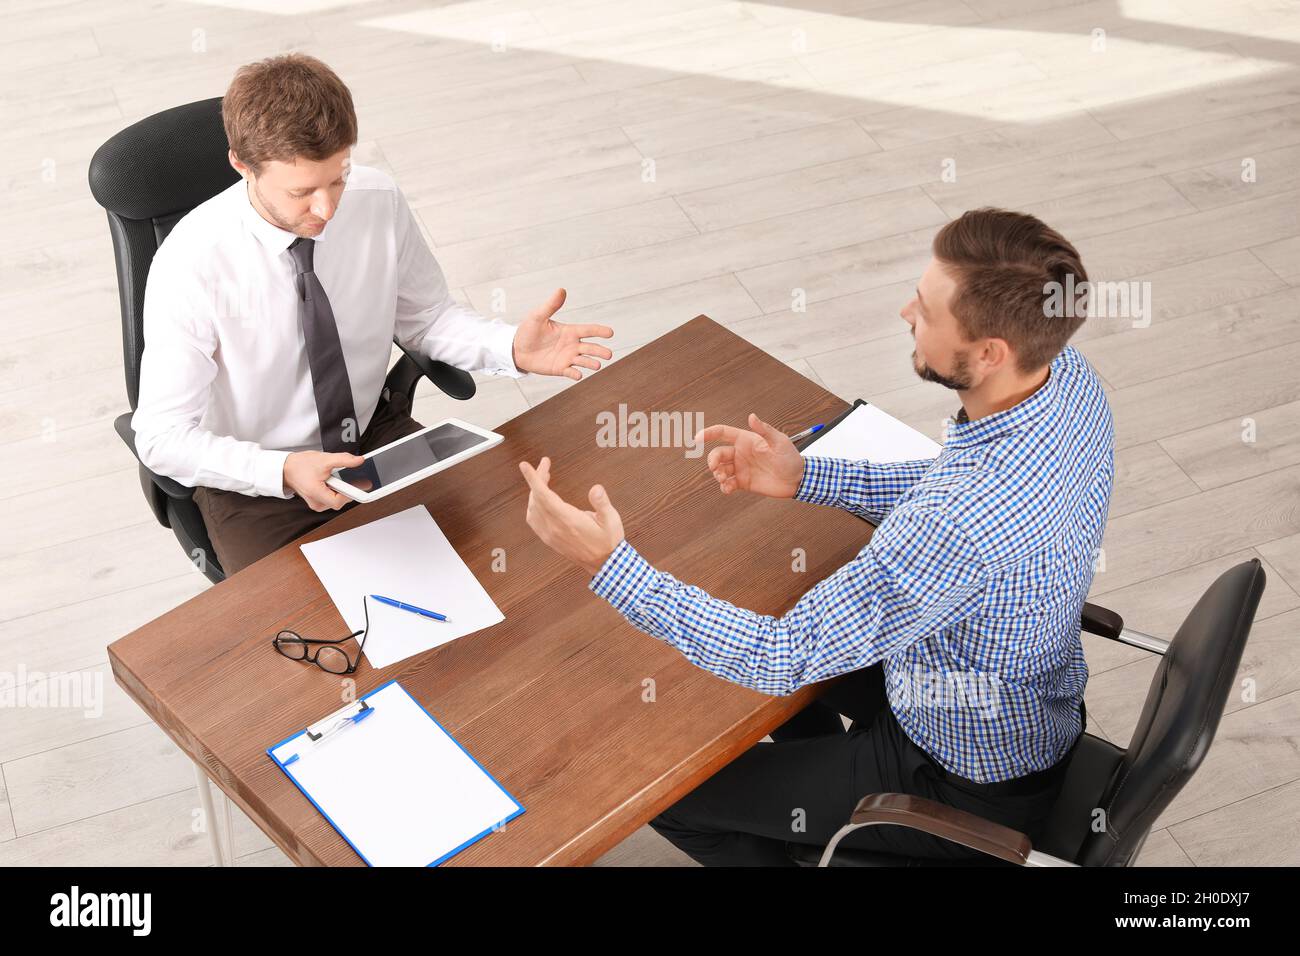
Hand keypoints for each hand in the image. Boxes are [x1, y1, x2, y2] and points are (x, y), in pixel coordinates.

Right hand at [283, 451, 364, 510]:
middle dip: (347, 489)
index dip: (350, 493)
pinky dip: (337, 490)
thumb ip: (344, 459)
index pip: (339, 501)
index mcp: (316, 494)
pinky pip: (333, 498)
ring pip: (338, 500)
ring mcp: (317, 504)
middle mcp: (317, 503)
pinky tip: (334, 481)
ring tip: (336, 478)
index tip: (360, 485)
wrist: (287, 468)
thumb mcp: (324, 459)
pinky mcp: (319, 501)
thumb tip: (359, 461)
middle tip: (352, 477)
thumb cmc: (301, 465)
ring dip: (341, 489)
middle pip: (341, 501)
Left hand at [511, 288, 613, 380]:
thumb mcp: (538, 316)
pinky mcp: (560, 369)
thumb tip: (561, 290)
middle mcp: (572, 345)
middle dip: (600, 351)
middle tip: (609, 354)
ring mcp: (567, 357)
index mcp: (570, 331)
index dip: (599, 331)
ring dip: (591, 363)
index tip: (610, 333)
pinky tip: (578, 375)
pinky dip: (575, 374)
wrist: (517, 349)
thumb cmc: (528, 330)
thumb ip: (551, 305)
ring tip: (597, 365)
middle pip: (590, 348)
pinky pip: (570, 372)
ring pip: (584, 361)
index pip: (588, 330)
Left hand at [518, 456, 623, 575]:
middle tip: (545, 465)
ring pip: (532, 508)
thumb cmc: (608, 541)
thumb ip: (602, 503)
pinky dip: (533, 505)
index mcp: (568, 520)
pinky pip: (533, 519)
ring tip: (543, 479)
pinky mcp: (549, 539)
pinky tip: (539, 499)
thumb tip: (596, 488)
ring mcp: (550, 535)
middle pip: (537, 498)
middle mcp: (555, 528)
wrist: (604, 565)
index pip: (544, 496)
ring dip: (535, 492)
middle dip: (538, 478)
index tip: (524, 465)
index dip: (533, 479)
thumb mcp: (611, 520)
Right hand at [696, 413, 804, 498]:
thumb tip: (751, 416)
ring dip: (717, 475)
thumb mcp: (779, 442)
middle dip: (712, 461)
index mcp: (746, 440)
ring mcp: (741, 468)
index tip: (697, 438)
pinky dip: (724, 487)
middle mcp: (740, 453)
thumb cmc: (790, 458)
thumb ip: (764, 430)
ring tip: (724, 480)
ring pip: (720, 470)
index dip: (708, 433)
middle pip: (717, 454)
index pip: (723, 433)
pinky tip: (727, 489)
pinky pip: (727, 484)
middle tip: (716, 469)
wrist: (797, 480)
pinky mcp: (743, 482)